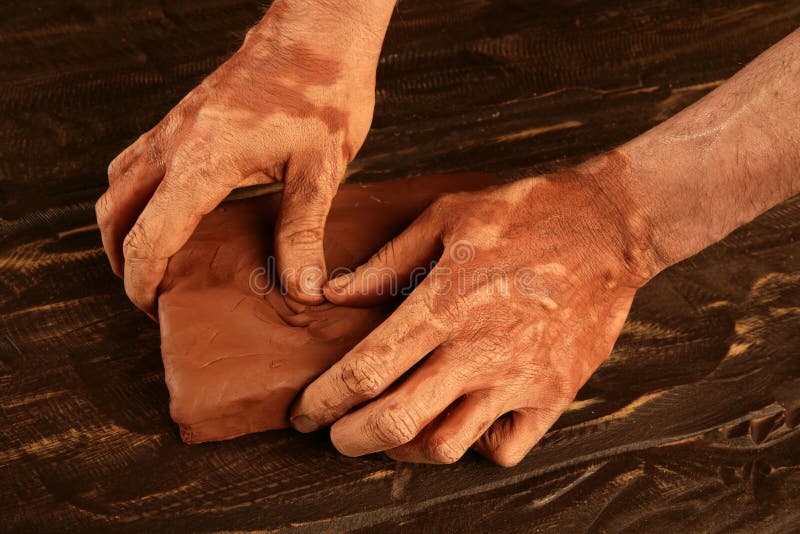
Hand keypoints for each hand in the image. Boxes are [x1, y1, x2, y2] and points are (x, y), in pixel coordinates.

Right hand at [96, 0, 392, 314]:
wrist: (317, 34)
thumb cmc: (322, 93)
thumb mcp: (320, 171)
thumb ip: (303, 232)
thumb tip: (305, 288)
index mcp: (202, 163)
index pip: (149, 236)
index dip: (142, 279)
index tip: (149, 305)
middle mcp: (175, 143)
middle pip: (115, 210)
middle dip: (121, 257)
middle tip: (148, 289)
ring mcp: (174, 126)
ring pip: (117, 181)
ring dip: (122, 223)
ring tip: (150, 255)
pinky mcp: (184, 117)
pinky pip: (138, 158)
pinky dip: (137, 192)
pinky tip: (170, 207)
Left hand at [290, 153, 657, 465]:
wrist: (610, 226)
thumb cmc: (525, 214)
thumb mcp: (447, 218)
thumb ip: (385, 263)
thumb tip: (331, 293)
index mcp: (444, 304)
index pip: (366, 370)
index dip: (323, 400)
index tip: (305, 412)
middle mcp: (479, 351)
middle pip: (396, 423)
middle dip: (350, 439)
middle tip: (334, 435)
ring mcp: (519, 378)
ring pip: (446, 446)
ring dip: (404, 450)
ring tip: (390, 433)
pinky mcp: (554, 394)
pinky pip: (505, 448)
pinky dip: (473, 449)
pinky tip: (461, 423)